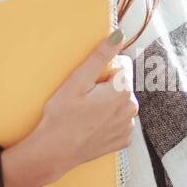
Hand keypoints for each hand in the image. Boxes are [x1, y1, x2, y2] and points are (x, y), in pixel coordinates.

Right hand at [1, 29, 135, 186]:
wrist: (54, 153)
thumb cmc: (61, 116)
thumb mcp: (77, 82)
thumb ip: (100, 56)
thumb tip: (118, 34)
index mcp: (123, 91)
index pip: (122, 66)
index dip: (103, 71)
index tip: (87, 84)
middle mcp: (132, 109)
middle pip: (122, 85)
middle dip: (106, 87)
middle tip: (83, 99)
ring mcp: (128, 127)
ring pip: (121, 103)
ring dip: (108, 104)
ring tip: (85, 114)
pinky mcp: (123, 140)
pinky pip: (119, 121)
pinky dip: (108, 121)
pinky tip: (91, 126)